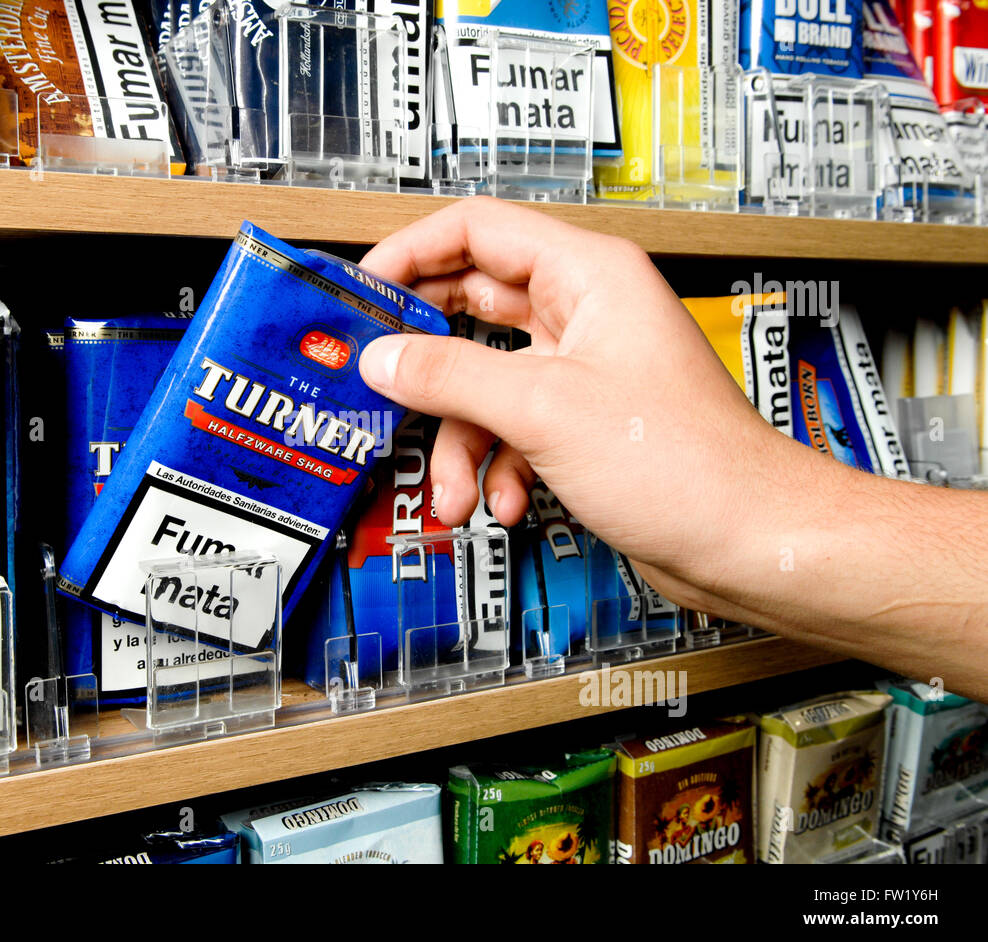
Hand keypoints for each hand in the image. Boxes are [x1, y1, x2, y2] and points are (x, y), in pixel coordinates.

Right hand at [357, 196, 838, 611]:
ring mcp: (583, 368)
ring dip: (460, 440)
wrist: (748, 541)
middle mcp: (585, 312)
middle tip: (377, 378)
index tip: (364, 292)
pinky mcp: (583, 421)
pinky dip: (497, 466)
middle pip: (473, 308)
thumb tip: (383, 356)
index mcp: (587, 275)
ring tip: (455, 492)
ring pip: (486, 381)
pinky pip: (512, 427)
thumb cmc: (687, 464)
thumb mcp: (542, 409)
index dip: (411, 254)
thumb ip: (451, 376)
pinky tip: (502, 502)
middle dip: (427, 361)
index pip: (477, 229)